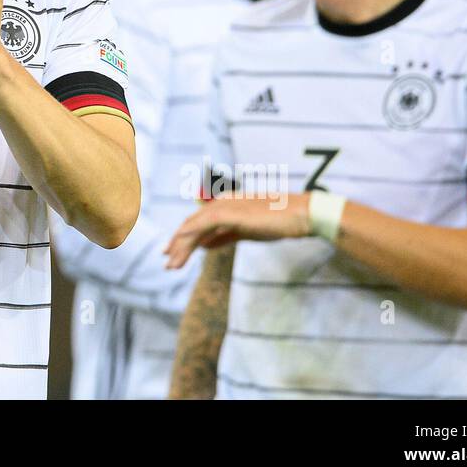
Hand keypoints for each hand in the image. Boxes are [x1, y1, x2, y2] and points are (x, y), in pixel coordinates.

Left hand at [163, 193, 312, 268]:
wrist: (300, 214)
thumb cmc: (279, 222)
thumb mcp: (247, 232)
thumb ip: (225, 236)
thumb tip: (204, 245)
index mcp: (225, 205)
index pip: (198, 221)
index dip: (184, 237)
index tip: (173, 252)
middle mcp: (221, 202)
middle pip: (192, 223)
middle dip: (177, 243)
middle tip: (166, 260)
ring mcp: (224, 206)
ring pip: (193, 226)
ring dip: (180, 246)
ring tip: (172, 265)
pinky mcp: (229, 213)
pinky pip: (201, 226)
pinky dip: (189, 238)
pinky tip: (181, 251)